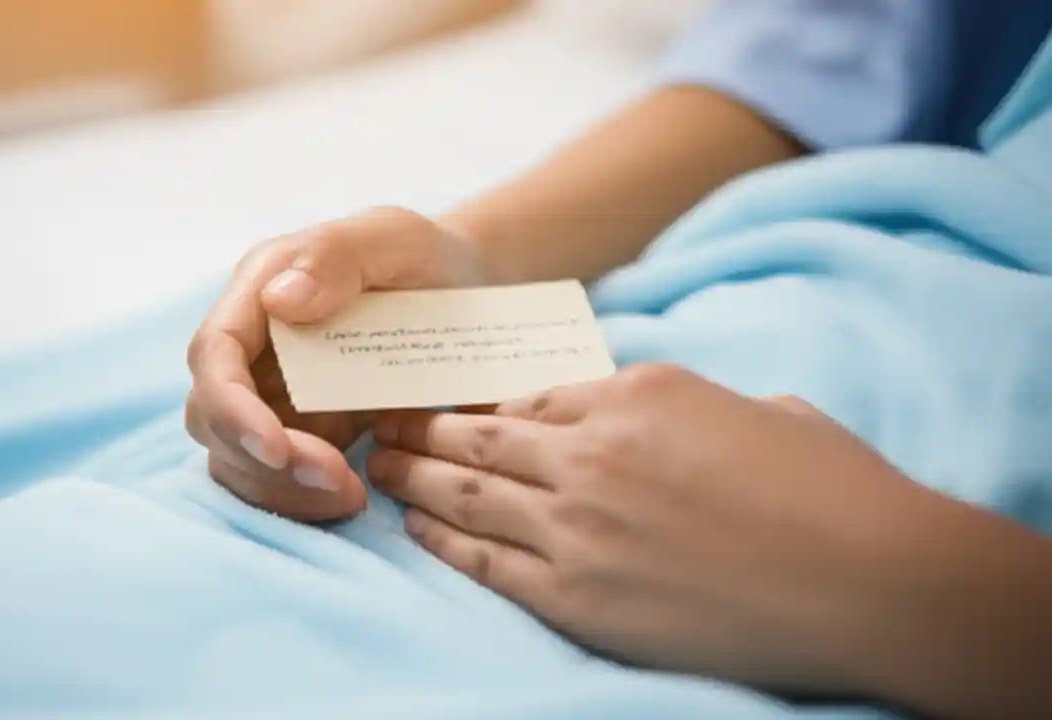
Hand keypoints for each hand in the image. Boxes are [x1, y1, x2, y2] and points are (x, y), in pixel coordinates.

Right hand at [186, 207, 485, 520]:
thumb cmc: (424, 256)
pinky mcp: (299, 429)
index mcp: (259, 289)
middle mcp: (252, 344)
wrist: (462, 289)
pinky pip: (276, 477)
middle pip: (213, 417)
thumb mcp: (392, 238)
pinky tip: (354, 499)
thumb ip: (336, 259)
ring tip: (352, 497)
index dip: (232, 408)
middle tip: (338, 481)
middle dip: (264, 461)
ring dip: (282, 489)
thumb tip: (278, 301)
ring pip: (236, 457)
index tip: (278, 448)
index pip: (214, 354)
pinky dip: (303, 498)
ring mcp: (270, 391)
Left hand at [367, 363, 943, 694]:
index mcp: (637, 392)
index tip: (452, 407)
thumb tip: (659, 426)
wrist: (869, 581)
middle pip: (481, 436)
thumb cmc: (834, 491)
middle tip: (387, 425)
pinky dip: (440, 541)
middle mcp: (592, 451)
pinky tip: (413, 526)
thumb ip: (688, 408)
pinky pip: (484, 562)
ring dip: (415, 478)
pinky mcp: (578, 596)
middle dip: (426, 430)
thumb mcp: (759, 410)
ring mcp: (578, 525)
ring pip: (467, 493)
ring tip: (381, 468)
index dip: (484, 403)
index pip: (532, 395)